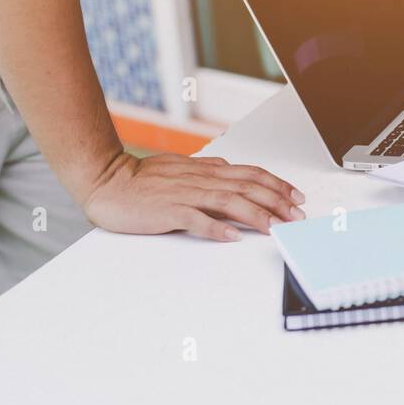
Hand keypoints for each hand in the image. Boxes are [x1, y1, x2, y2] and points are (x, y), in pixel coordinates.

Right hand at [82, 152, 305, 241]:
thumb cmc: (142, 178)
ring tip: (274, 227)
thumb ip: (207, 170)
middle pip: (247, 187)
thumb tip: (231, 170)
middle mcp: (200, 180)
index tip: (297, 197)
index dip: (277, 185)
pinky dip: (215, 227)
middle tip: (296, 217)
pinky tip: (231, 237)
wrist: (106, 180)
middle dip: (277, 201)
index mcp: (206, 170)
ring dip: (255, 214)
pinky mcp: (167, 211)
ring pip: (228, 201)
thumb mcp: (181, 167)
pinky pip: (194, 218)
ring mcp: (184, 194)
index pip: (251, 174)